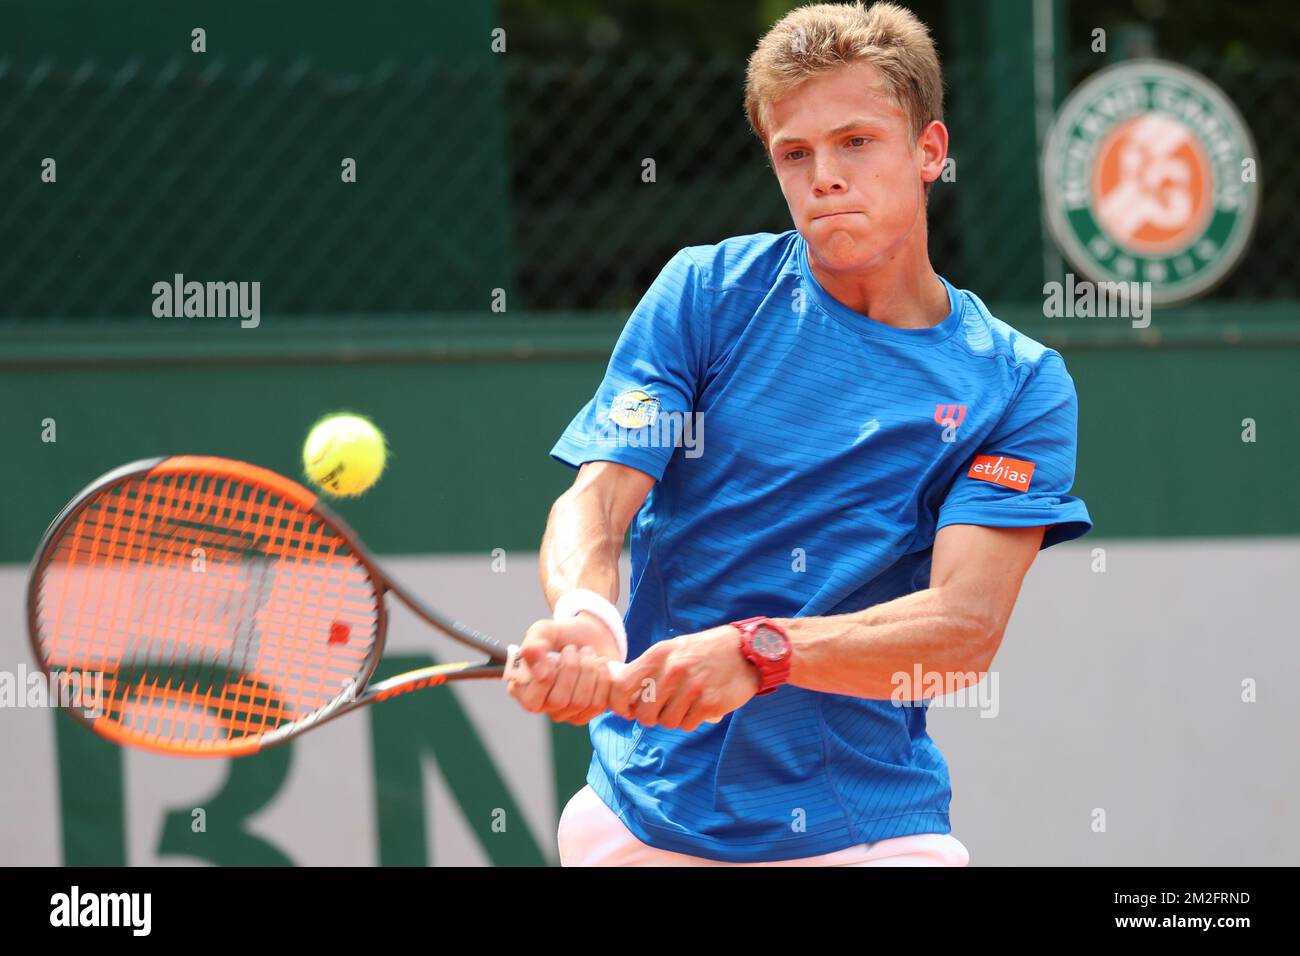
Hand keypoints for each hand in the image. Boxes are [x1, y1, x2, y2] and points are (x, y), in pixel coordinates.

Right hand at [506, 615, 619, 724]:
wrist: (591, 636)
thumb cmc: (561, 636)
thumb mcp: (543, 631)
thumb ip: (533, 646)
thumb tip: (540, 673)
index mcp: (525, 692)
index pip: (533, 702)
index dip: (549, 677)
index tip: (556, 656)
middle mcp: (546, 707)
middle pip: (560, 701)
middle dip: (574, 669)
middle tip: (577, 650)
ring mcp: (569, 713)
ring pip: (584, 703)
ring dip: (592, 671)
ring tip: (590, 655)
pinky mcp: (592, 712)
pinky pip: (604, 704)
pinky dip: (608, 680)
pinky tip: (603, 666)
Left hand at [609, 625, 759, 731]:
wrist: (746, 650)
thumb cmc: (703, 652)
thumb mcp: (672, 650)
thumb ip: (648, 670)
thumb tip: (622, 697)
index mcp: (659, 654)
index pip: (622, 687)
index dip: (620, 705)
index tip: (627, 710)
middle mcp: (673, 670)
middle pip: (644, 713)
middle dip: (651, 716)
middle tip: (663, 709)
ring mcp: (692, 687)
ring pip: (666, 722)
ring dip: (674, 718)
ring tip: (686, 704)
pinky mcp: (709, 703)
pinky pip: (687, 725)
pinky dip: (692, 720)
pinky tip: (699, 706)